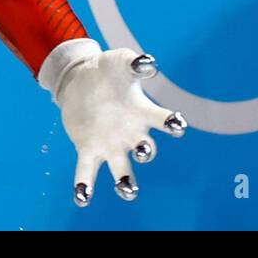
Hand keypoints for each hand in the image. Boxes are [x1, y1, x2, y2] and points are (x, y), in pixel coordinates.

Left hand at [38, 38, 186, 206]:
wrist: (79, 79)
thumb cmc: (107, 69)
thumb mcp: (120, 59)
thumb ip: (134, 61)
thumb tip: (149, 64)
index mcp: (142, 111)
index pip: (162, 119)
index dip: (171, 123)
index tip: (177, 124)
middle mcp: (131, 133)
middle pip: (145, 150)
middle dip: (146, 153)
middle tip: (141, 150)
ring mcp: (110, 144)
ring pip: (122, 170)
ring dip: (126, 182)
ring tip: (128, 189)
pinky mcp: (88, 149)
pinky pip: (87, 171)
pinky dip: (85, 186)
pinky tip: (82, 197)